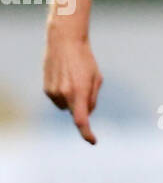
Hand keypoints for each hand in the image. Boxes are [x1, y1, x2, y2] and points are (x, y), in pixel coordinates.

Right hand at [43, 28, 102, 144]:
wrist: (64, 42)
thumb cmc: (85, 60)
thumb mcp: (97, 78)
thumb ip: (93, 99)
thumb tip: (86, 114)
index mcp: (79, 92)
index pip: (81, 120)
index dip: (87, 133)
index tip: (92, 141)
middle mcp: (64, 95)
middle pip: (78, 112)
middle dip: (84, 106)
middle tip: (85, 86)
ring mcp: (53, 93)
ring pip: (67, 107)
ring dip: (72, 99)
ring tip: (72, 79)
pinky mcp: (46, 90)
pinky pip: (59, 100)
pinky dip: (64, 94)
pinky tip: (64, 78)